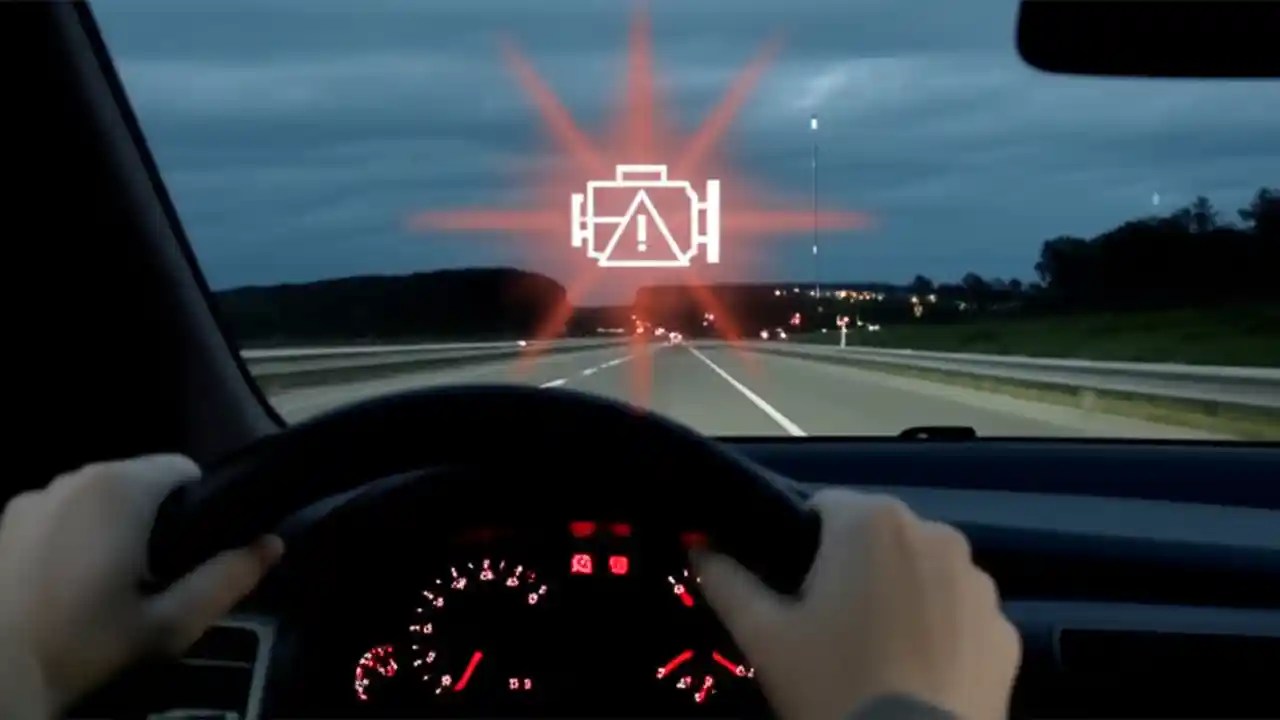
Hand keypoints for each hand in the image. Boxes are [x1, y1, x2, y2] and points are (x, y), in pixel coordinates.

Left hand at [0, 454, 282, 718]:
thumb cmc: (86, 643)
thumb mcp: (170, 624)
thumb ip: (227, 579)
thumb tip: (273, 544)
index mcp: (118, 489)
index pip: (183, 469)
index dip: (199, 510)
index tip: (192, 557)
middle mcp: (73, 478)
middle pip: (139, 482)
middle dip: (154, 520)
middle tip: (155, 579)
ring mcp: (31, 498)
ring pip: (97, 499)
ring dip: (113, 526)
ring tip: (110, 585)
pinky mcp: (4, 523)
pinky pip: (60, 515)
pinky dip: (73, 537)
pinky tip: (68, 584)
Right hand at [693, 488, 1019, 719]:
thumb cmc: (832, 684)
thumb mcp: (763, 636)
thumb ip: (725, 579)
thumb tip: (698, 544)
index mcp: (872, 521)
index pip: (822, 507)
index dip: (800, 547)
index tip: (792, 594)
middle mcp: (936, 534)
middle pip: (876, 539)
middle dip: (852, 570)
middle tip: (826, 629)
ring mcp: (979, 584)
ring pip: (922, 575)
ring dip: (899, 596)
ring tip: (874, 655)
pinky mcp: (1006, 631)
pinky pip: (960, 617)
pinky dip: (940, 633)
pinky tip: (916, 673)